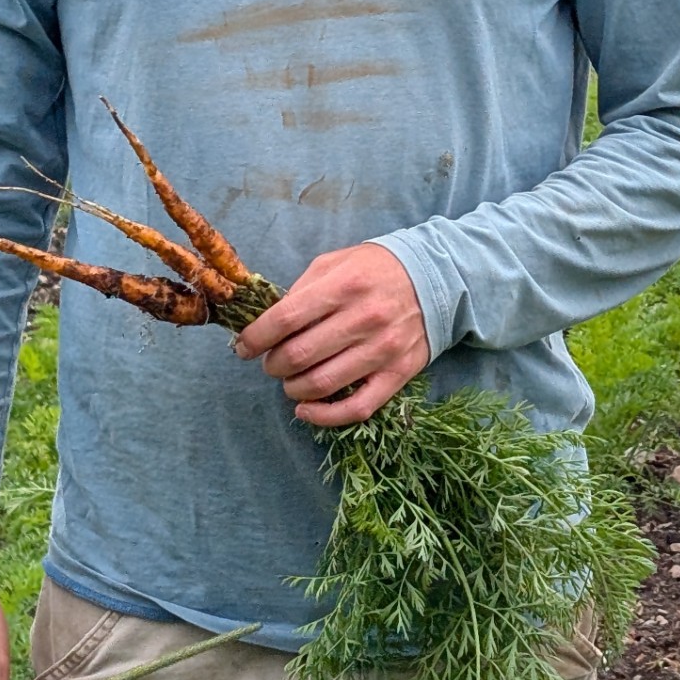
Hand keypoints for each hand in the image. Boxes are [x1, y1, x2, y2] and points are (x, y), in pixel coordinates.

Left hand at [232, 242, 428, 426]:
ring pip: (321, 385)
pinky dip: (323, 417)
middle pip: (298, 356)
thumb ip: (301, 289)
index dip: (255, 338)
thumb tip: (267, 323)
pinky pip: (357, 408)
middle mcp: (364, 318)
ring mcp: (382, 350)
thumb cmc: (375, 270)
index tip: (243, 347)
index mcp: (344, 286)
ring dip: (292, 389)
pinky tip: (306, 409)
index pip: (285, 319)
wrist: (436, 278)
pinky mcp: (397, 374)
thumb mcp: (335, 262)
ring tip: (290, 381)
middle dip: (272, 365)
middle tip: (270, 362)